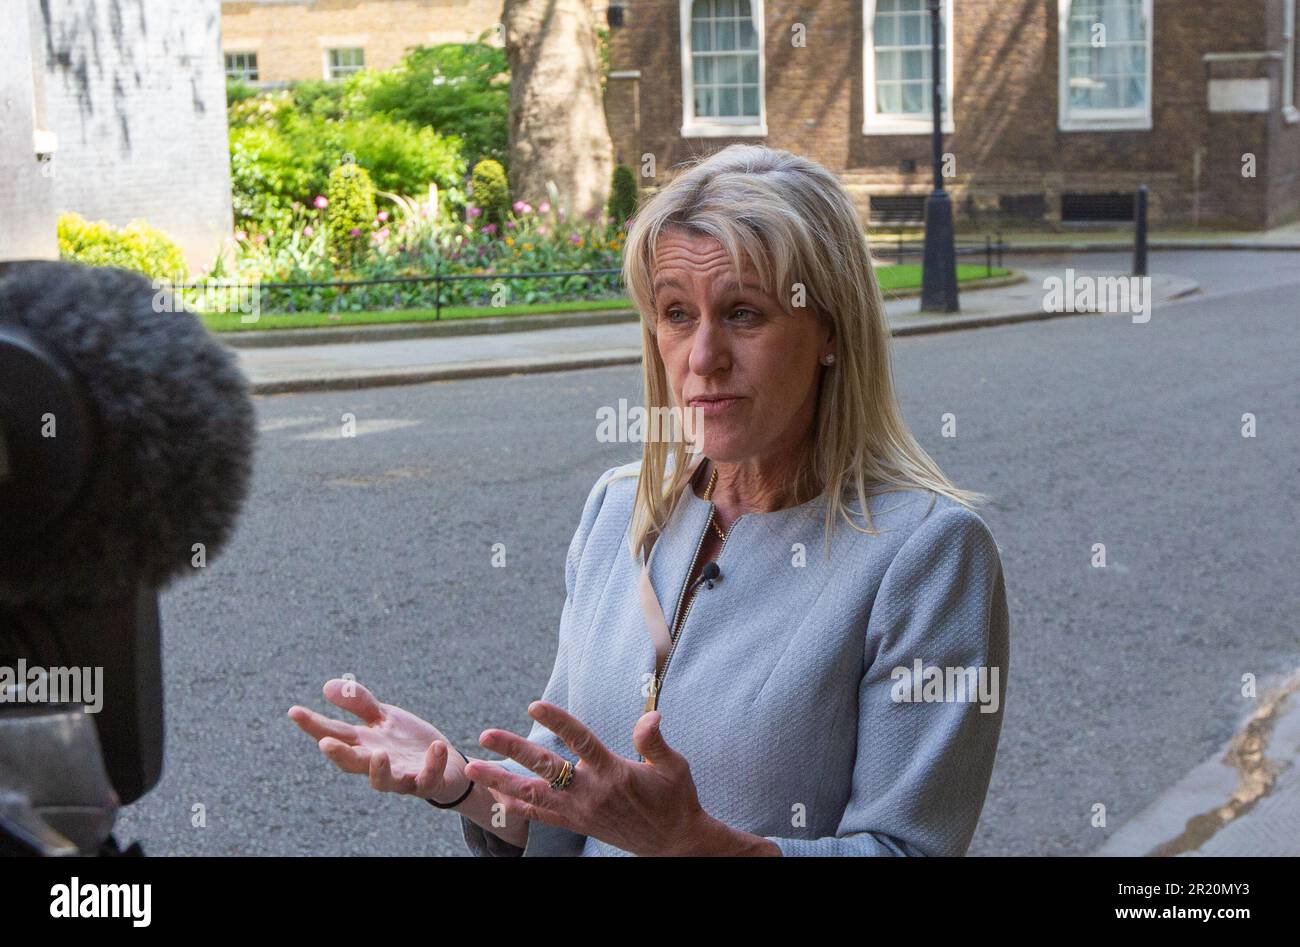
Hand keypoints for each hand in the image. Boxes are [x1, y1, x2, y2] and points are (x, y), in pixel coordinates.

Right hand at [287, 679, 467, 802]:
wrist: (447, 765)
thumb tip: (325, 686)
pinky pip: (428, 777)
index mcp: (364, 745)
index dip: (313, 725)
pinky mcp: (427, 782)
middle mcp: (377, 763)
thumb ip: (359, 703)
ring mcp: (401, 776)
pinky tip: (436, 746)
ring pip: (384, 782)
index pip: (334, 734)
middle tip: (325, 744)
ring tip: (378, 753)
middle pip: (352, 763)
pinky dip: (432, 763)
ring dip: (380, 770)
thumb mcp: (385, 717)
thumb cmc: (407, 743)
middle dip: (339, 754)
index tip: (294, 710)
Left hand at [465, 700, 715, 855]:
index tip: (534, 705)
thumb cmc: (675, 799)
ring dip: (501, 780)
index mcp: (613, 773)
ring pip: (533, 793)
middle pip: (545, 767)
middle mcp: (591, 792)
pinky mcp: (577, 823)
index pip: (580, 741)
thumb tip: (650, 716)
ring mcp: (581, 810)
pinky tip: (496, 797)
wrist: (674, 843)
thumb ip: (654, 742)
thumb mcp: (673, 767)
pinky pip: (541, 815)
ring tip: (472, 767)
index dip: (557, 722)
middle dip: (512, 750)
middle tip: (485, 734)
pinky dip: (517, 806)